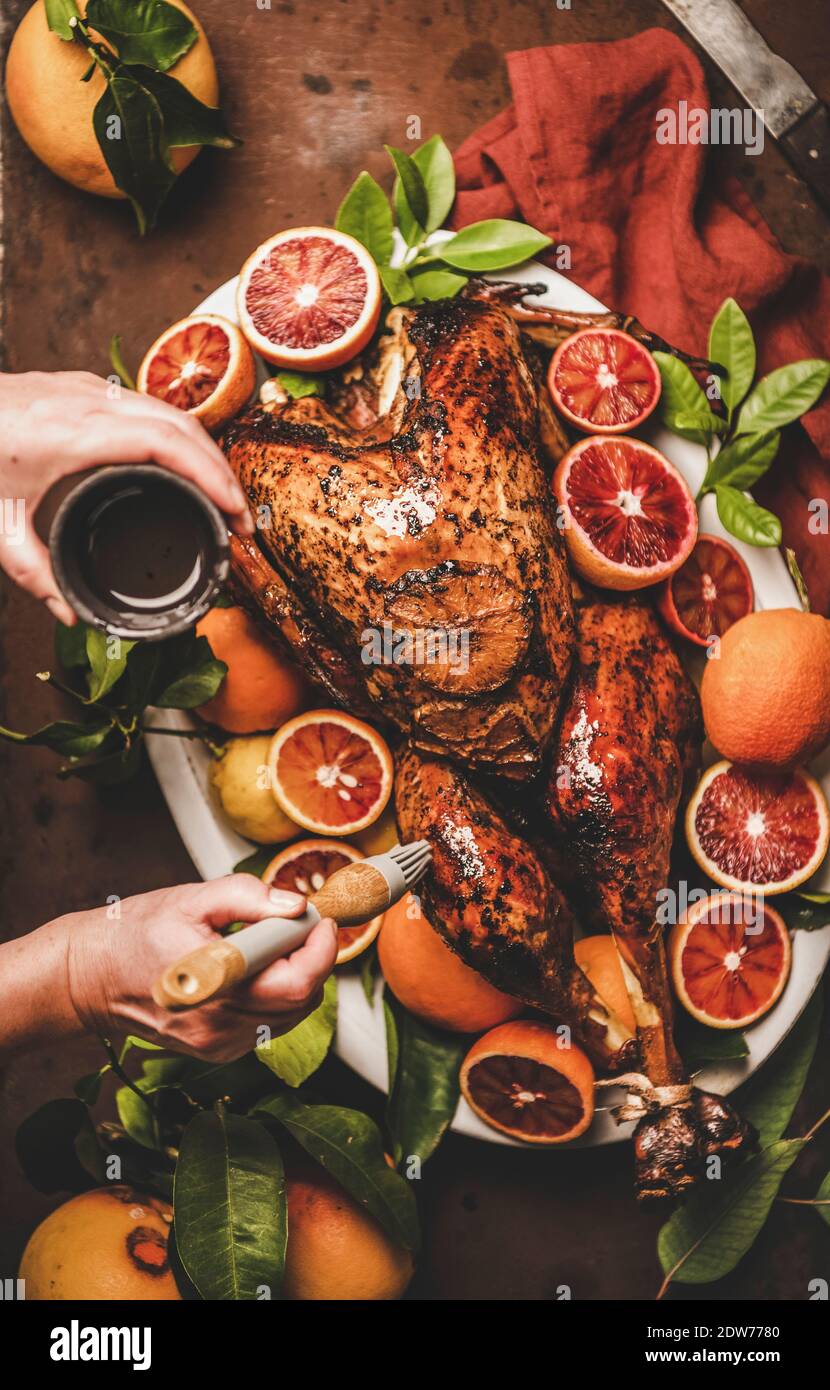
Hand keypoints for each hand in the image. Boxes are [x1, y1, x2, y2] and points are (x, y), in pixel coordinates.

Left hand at [0, 370, 253, 623]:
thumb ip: (35, 574)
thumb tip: (71, 612)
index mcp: (74, 433)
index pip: (167, 444)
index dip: (211, 476)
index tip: (235, 513)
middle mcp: (86, 401)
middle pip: (182, 426)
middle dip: (222, 471)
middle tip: (242, 521)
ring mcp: (84, 387)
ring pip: (169, 410)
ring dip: (204, 451)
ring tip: (222, 497)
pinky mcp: (78, 386)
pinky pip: (146, 405)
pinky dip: (178, 436)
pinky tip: (184, 466)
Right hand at [65, 875, 337, 1062]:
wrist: (91, 978)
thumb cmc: (136, 934)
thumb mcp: (191, 899)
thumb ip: (248, 897)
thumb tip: (294, 906)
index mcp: (214, 981)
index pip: (295, 983)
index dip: (320, 951)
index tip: (320, 922)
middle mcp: (218, 1023)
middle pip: (300, 1002)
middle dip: (312, 961)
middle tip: (298, 930)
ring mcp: (217, 1044)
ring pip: (289, 1016)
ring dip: (296, 980)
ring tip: (271, 948)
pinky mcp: (216, 1051)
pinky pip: (266, 1025)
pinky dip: (274, 997)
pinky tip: (252, 973)